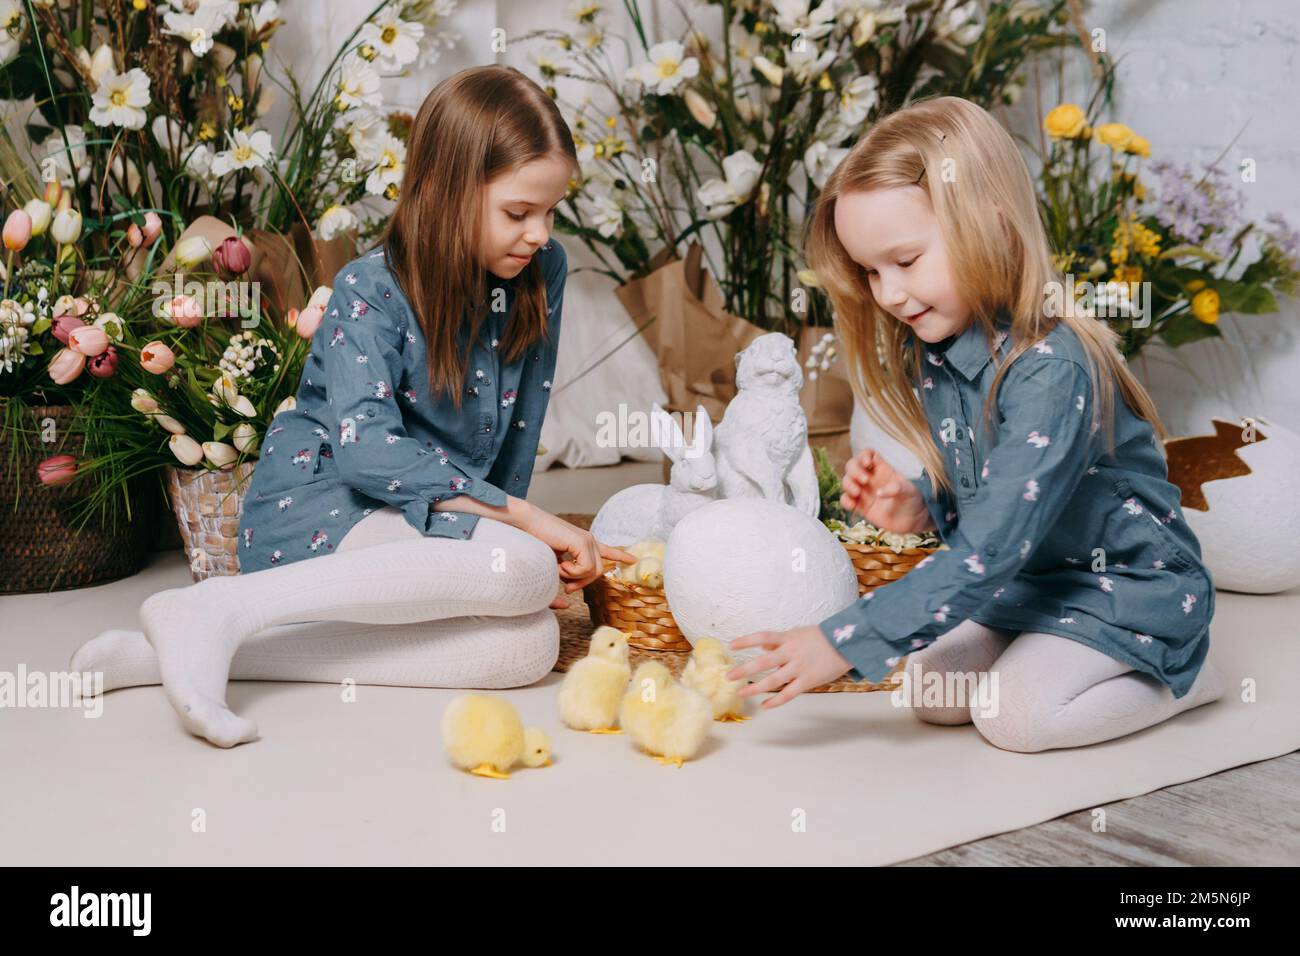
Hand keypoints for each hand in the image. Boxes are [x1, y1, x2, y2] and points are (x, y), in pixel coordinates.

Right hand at [518, 507, 636, 608]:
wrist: (523, 526)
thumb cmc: (532, 547)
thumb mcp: (549, 571)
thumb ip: (557, 588)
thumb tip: (567, 604)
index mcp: (582, 544)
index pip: (607, 551)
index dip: (620, 556)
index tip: (633, 560)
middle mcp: (588, 540)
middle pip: (598, 572)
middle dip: (583, 583)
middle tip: (567, 588)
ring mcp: (587, 540)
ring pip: (594, 571)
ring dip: (575, 578)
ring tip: (560, 571)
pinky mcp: (582, 542)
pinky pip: (587, 568)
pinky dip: (572, 573)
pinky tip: (560, 565)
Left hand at [725, 625, 852, 708]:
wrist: (846, 644)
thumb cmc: (820, 638)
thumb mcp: (797, 633)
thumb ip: (778, 640)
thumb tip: (760, 644)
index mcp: (788, 638)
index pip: (763, 636)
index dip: (746, 641)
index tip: (731, 645)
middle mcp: (791, 653)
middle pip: (763, 661)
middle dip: (745, 669)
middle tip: (729, 676)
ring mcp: (799, 668)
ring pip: (773, 680)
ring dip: (755, 687)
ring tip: (741, 693)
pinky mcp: (808, 681)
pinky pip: (789, 693)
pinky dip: (776, 701)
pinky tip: (765, 705)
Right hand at [840, 448, 930, 533]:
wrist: (913, 521)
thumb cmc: (913, 501)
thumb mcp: (910, 492)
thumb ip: (897, 489)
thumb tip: (878, 493)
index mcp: (883, 470)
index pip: (868, 454)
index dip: (864, 455)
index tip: (867, 463)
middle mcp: (871, 478)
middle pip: (853, 465)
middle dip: (854, 470)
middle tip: (864, 481)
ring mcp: (864, 492)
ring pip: (847, 481)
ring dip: (848, 484)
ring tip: (858, 493)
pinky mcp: (860, 506)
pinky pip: (846, 500)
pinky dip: (845, 501)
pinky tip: (852, 505)